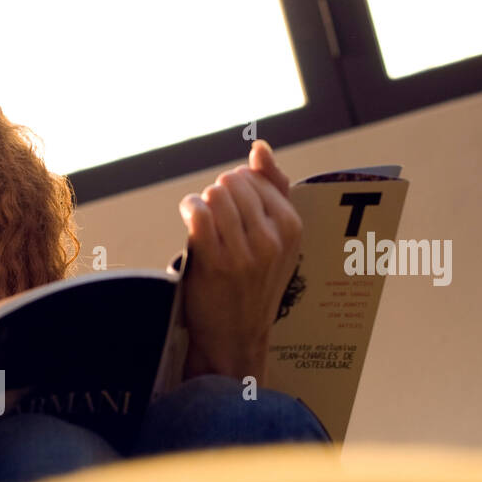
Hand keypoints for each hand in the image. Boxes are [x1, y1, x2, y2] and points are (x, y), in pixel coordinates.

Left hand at [178, 139, 301, 385]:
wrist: (237, 334)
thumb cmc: (253, 280)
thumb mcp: (275, 237)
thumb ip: (272, 188)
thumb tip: (259, 146)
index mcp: (292, 228)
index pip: (256, 179)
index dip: (236, 187)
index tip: (230, 206)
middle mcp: (272, 239)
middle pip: (233, 184)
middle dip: (218, 193)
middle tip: (215, 216)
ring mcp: (245, 253)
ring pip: (215, 196)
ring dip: (201, 201)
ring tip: (200, 216)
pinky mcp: (216, 263)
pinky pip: (198, 213)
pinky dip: (189, 208)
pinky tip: (190, 216)